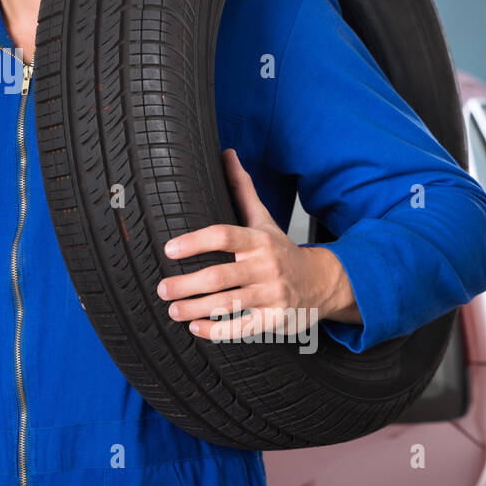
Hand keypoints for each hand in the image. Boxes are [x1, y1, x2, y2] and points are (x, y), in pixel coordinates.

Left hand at [157, 148, 356, 340]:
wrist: (323, 282)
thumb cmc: (282, 250)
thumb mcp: (264, 219)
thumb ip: (242, 189)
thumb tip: (227, 153)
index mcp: (259, 240)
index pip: (224, 235)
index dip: (195, 241)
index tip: (169, 249)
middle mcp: (265, 267)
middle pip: (220, 276)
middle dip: (186, 284)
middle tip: (162, 287)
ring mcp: (271, 295)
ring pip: (228, 305)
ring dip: (195, 309)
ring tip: (172, 310)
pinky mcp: (275, 320)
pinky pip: (243, 329)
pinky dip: (217, 332)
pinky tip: (196, 329)